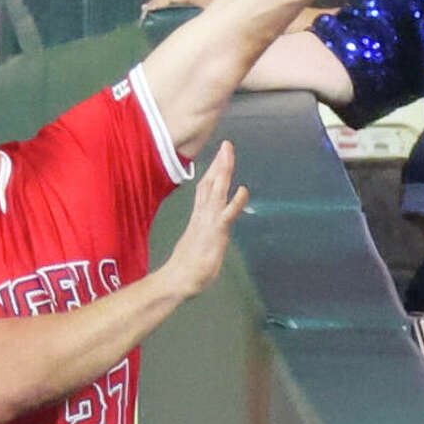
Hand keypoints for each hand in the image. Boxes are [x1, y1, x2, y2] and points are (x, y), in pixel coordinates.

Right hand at [163, 141, 250, 299]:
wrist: (179, 279)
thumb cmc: (189, 267)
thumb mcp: (197, 244)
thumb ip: (202, 235)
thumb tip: (204, 235)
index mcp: (199, 216)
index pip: (205, 188)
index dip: (213, 171)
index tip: (219, 157)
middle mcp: (203, 214)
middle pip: (211, 182)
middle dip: (220, 163)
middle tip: (227, 145)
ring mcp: (209, 221)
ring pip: (217, 191)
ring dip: (224, 171)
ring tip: (229, 153)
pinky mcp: (215, 232)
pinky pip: (227, 214)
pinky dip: (236, 201)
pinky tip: (243, 190)